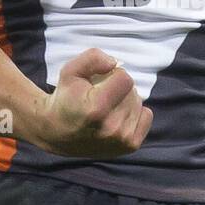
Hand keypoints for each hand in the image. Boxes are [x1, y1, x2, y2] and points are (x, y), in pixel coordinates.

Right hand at [34, 48, 152, 158]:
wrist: (58, 133)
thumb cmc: (66, 99)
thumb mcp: (70, 71)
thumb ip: (92, 58)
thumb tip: (115, 63)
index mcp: (97, 109)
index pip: (125, 78)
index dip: (113, 75)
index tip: (100, 81)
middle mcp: (111, 128)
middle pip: (132, 92)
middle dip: (118, 88)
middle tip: (99, 97)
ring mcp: (122, 140)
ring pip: (139, 103)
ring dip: (125, 100)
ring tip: (106, 108)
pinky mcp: (130, 146)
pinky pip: (146, 116)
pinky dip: (134, 112)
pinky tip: (116, 116)